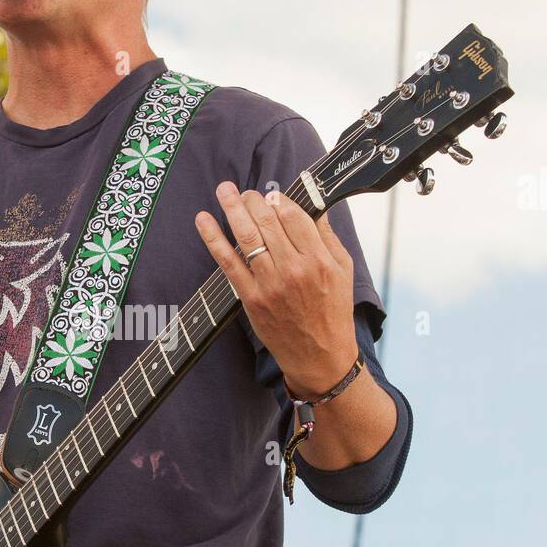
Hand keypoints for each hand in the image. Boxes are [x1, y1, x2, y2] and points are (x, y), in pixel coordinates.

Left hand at [194, 181, 357, 397]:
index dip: (279, 200)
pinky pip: (228, 262)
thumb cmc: (332, 312)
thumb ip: (327, 237)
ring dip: (232, 208)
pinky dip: (213, 238)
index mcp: (320, 260)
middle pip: (268, 222)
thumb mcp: (343, 270)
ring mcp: (271, 284)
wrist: (319, 356)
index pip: (294, 216)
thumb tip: (313, 206)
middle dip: (253, 200)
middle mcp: (295, 269)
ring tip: (224, 191)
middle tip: (246, 192)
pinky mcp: (251, 298)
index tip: (272, 196)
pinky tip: (203, 219)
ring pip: (247, 236)